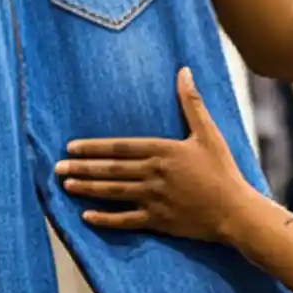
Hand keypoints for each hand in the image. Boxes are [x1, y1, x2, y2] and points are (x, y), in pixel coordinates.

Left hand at [55, 68, 256, 243]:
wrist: (235, 210)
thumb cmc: (223, 169)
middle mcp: (153, 174)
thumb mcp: (208, 132)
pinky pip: (126, 220)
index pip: (120, 148)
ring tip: (66, 186)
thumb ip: (191, 103)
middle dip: (82, 169)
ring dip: (87, 189)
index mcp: (163, 151)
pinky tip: (86, 217)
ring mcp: (154, 199)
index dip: (94, 148)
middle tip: (57, 168)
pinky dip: (105, 219)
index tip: (71, 148)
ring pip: (113, 193)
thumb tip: (183, 71)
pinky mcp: (158, 220)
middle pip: (110, 170)